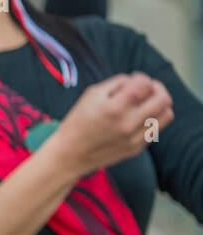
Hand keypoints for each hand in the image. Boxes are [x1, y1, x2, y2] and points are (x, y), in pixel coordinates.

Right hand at [47, 71, 173, 178]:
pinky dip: (151, 120)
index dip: (141, 78)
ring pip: (166, 114)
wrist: (68, 156)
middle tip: (146, 90)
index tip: (133, 81)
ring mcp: (133, 139)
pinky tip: (137, 120)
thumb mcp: (91, 95)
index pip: (146, 84)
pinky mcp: (136, 149)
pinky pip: (156, 129)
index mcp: (114, 108)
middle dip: (157, 89)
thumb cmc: (78, 122)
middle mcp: (127, 124)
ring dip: (159, 105)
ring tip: (146, 104)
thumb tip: (140, 81)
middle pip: (163, 98)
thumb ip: (119, 82)